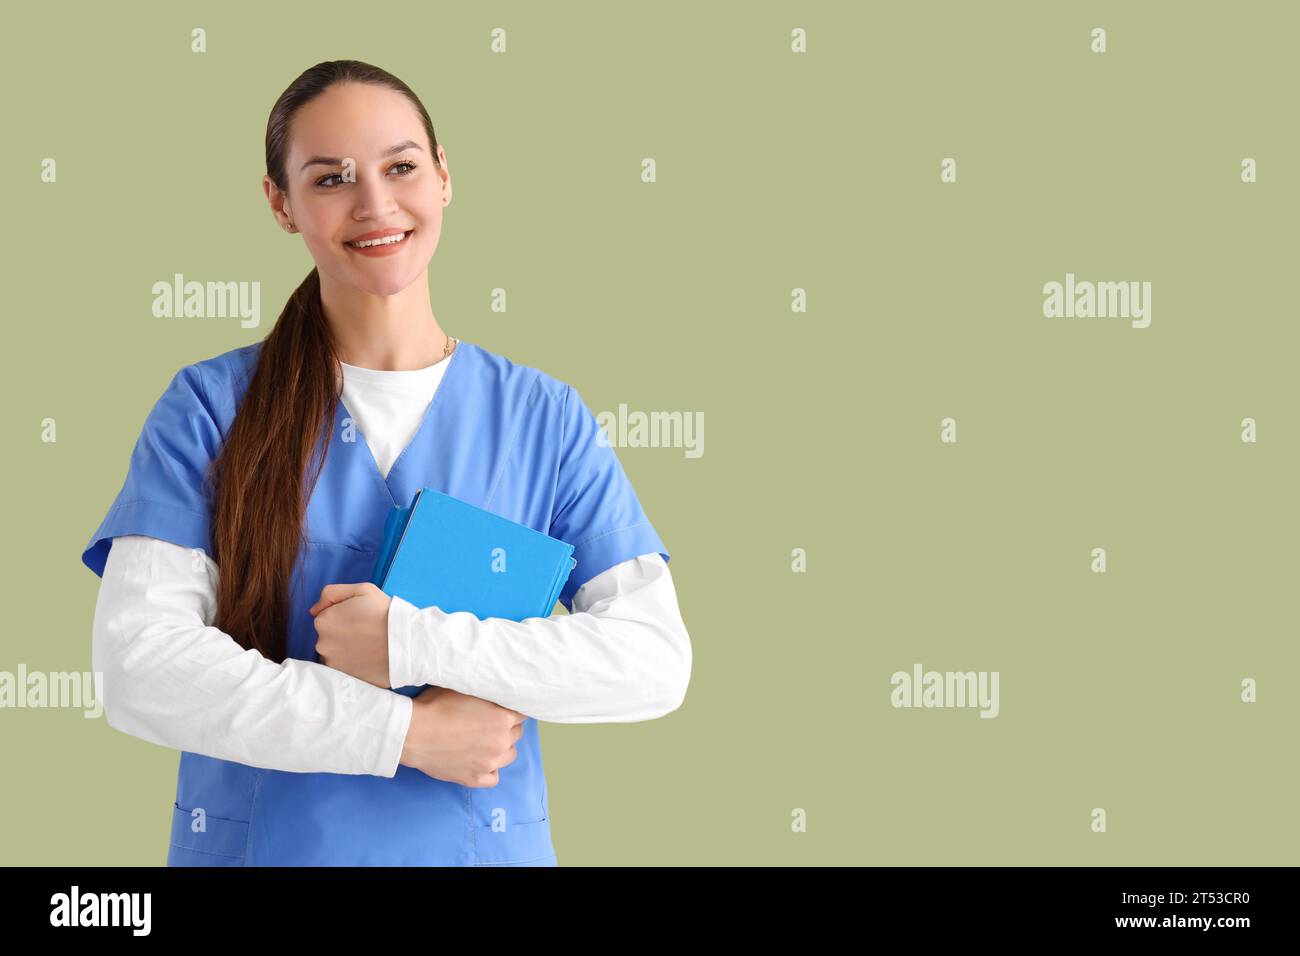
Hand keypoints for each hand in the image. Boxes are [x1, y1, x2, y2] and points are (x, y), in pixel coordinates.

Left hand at [309, 582, 392, 687]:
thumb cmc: (386, 613)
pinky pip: (343, 668)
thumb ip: (332, 593)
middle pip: (329, 636)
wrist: (407, 643)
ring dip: (346, 650)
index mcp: (324, 620)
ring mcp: (332, 663)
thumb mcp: (362, 590)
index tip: (361, 618)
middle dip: (343, 633)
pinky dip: (352, 663)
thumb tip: (314, 610)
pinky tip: (367, 657)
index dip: (345, 615)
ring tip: (368, 646)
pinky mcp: (343, 677)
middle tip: (366, 632)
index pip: (326, 617)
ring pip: (335, 653)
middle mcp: (322, 643)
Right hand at [400, 686, 525, 786]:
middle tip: (489, 722)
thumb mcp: (467, 690)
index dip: (511, 709)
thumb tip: (498, 693)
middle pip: (516, 733)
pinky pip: (494, 778)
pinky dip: (490, 770)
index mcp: (503, 718)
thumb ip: (488, 695)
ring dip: (501, 748)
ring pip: (509, 755)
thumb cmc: (436, 706)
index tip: (502, 708)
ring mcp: (489, 762)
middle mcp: (501, 741)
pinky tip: (480, 761)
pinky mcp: (475, 778)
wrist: (413, 733)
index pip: (522, 713)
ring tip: (485, 741)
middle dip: (507, 727)